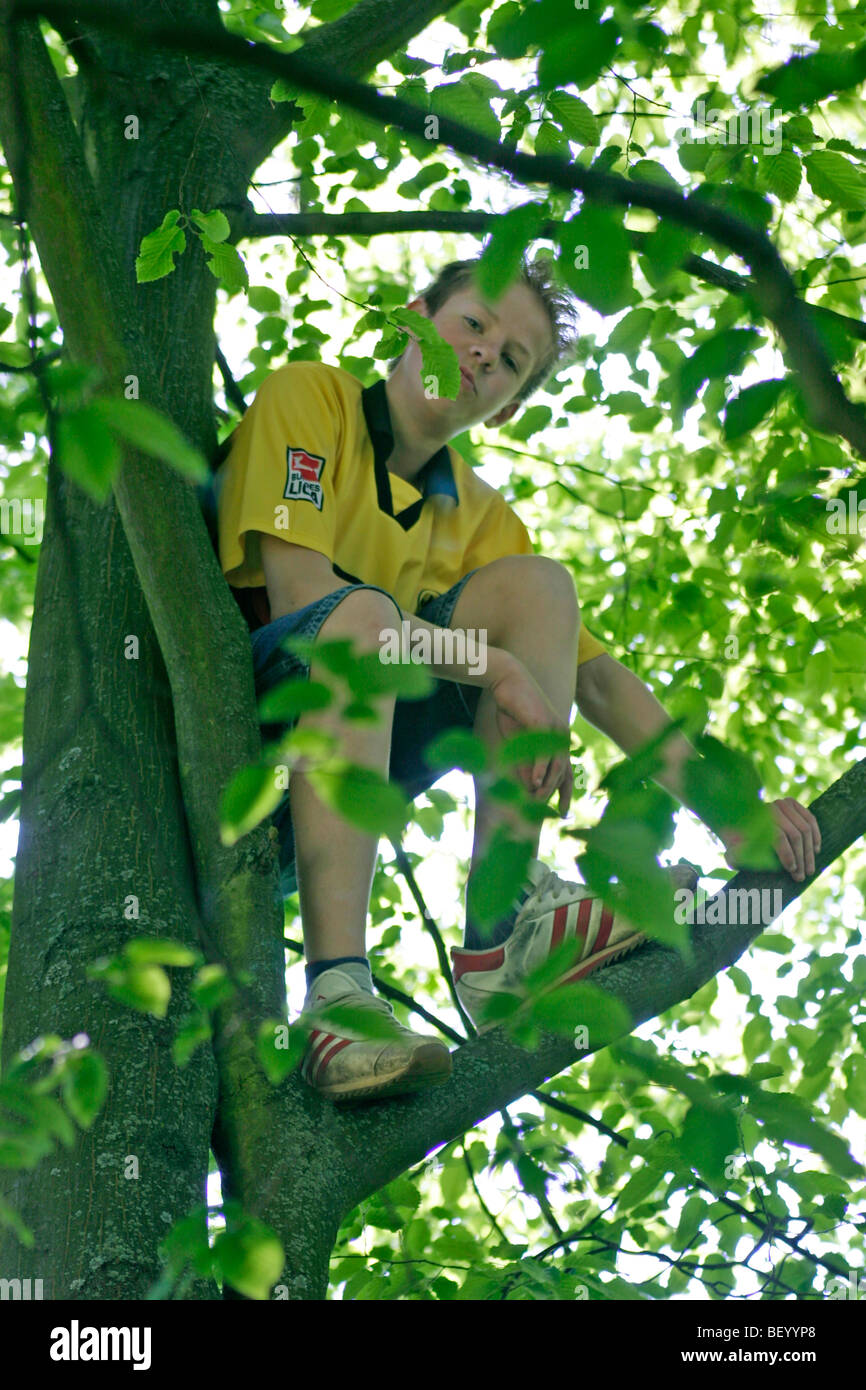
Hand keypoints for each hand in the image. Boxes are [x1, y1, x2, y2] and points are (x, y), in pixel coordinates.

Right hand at [487, 654, 572, 815]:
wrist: (508, 681)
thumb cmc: (511, 709)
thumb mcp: (516, 740)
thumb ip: (523, 761)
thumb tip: (527, 786)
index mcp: (557, 739)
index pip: (566, 771)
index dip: (566, 792)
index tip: (564, 812)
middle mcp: (561, 736)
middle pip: (563, 772)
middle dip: (555, 793)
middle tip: (546, 811)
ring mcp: (555, 730)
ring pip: (556, 765)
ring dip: (547, 785)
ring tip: (537, 799)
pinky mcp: (544, 725)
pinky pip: (544, 753)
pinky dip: (539, 769)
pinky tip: (532, 782)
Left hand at [720, 798, 820, 882]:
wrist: (741, 826)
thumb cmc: (738, 846)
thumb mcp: (733, 854)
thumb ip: (737, 858)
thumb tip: (748, 859)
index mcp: (755, 819)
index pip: (779, 836)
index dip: (788, 855)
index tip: (792, 871)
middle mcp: (769, 807)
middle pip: (794, 834)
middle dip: (801, 858)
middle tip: (801, 876)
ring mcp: (782, 803)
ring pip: (805, 829)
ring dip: (809, 852)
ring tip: (808, 870)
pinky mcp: (792, 803)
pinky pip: (810, 819)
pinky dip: (816, 836)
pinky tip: (815, 852)